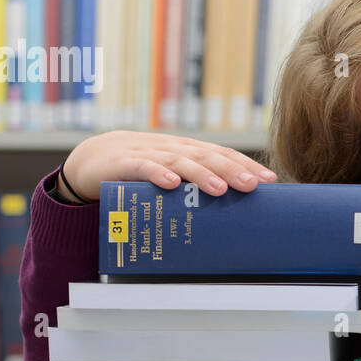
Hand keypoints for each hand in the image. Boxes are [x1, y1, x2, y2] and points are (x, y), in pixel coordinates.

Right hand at [58, 130, 276, 202]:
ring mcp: (148, 154)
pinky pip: (143, 168)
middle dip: (232, 170)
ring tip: (220, 189)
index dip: (245, 165)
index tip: (269, 180)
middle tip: (252, 186)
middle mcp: (172, 149)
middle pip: (206, 156)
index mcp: (187, 151)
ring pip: (179, 161)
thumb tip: (231, 212)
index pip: (221, 154)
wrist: (91, 161)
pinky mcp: (124, 164)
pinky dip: (158, 174)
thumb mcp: (171, 176)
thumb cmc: (139, 171)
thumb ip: (194, 188)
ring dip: (201, 174)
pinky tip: (172, 184)